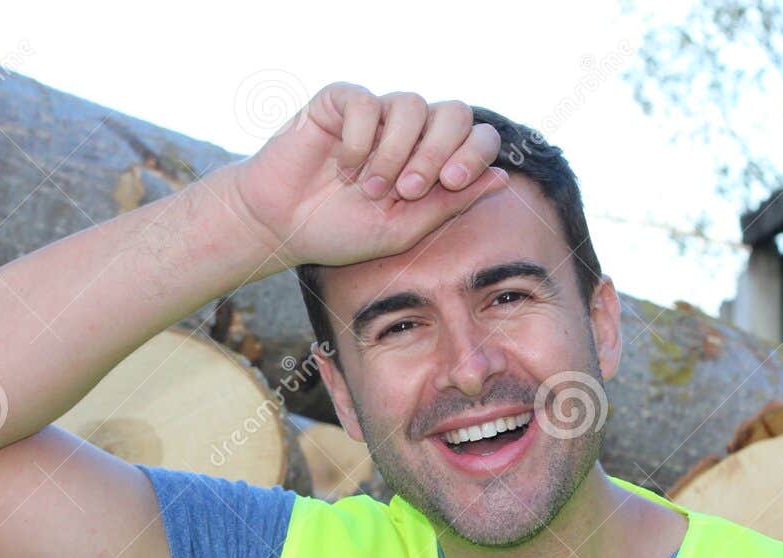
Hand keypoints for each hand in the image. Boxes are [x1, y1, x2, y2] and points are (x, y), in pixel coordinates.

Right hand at [221, 83, 507, 274]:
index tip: (452, 184)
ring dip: (395, 152)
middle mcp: (410, 129)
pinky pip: (365, 102)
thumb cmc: (342, 231)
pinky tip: (343, 168)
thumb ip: (450, 204)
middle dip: (437, 153)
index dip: (473, 153)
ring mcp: (376, 112)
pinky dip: (359, 140)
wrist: (281, 226)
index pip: (476, 135)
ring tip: (370, 188)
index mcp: (433, 158)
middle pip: (454, 111)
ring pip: (410, 104)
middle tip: (409, 191)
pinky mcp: (340, 101)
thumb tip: (501, 178)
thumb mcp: (404, 230)